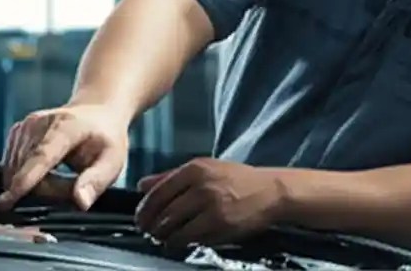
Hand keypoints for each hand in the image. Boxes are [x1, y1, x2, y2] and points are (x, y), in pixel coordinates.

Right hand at [0, 102, 129, 211]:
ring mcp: (25, 127)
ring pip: (17, 172)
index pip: (41, 156)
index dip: (26, 180)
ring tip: (63, 177)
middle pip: (28, 171)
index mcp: (66, 127)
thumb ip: (96, 181)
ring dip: (37, 186)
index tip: (9, 200)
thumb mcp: (113, 161)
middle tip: (72, 187)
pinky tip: (48, 172)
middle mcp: (40, 123)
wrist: (97, 113)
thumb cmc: (106, 139)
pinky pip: (14, 168)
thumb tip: (80, 202)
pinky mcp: (16, 133)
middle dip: (46, 190)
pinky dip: (28, 177)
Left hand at [135, 158, 285, 247]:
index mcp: (194, 168)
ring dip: (163, 236)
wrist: (270, 191)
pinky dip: (180, 242)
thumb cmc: (238, 180)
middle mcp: (201, 185)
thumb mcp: (206, 169)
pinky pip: (190, 237)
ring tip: (163, 238)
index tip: (140, 218)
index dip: (144, 209)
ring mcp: (210, 205)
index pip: (158, 191)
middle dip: (151, 226)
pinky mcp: (219, 223)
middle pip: (163, 211)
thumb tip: (142, 185)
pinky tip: (179, 242)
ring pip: (173, 227)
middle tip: (148, 231)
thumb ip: (172, 176)